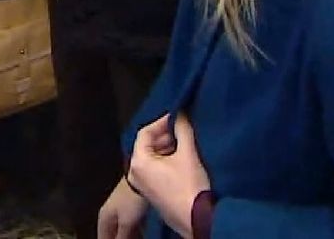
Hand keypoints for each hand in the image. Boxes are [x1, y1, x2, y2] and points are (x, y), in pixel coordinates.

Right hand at [97, 179, 149, 238]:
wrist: (140, 176)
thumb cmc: (131, 201)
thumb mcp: (126, 223)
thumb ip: (122, 238)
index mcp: (104, 218)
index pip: (102, 238)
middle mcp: (108, 213)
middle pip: (112, 234)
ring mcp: (119, 209)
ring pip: (121, 229)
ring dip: (127, 237)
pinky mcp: (129, 205)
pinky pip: (129, 223)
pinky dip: (133, 231)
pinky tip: (141, 234)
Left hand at [127, 115, 210, 237]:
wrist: (197, 220)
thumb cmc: (190, 186)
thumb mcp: (188, 153)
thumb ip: (183, 129)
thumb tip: (181, 113)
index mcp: (139, 162)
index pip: (145, 132)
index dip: (162, 121)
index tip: (178, 116)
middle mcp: (136, 173)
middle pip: (147, 144)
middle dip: (166, 134)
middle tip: (183, 127)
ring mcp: (143, 184)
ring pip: (152, 157)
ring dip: (168, 147)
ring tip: (186, 141)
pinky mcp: (153, 192)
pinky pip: (155, 169)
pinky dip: (167, 160)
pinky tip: (183, 156)